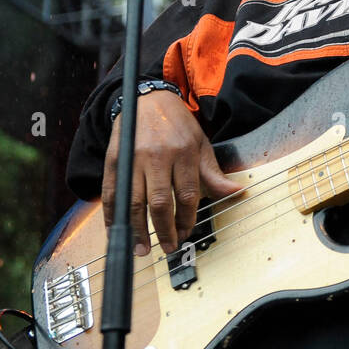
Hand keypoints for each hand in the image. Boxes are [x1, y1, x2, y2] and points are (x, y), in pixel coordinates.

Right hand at [101, 89, 242, 255]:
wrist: (147, 99)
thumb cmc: (176, 124)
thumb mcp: (200, 143)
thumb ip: (213, 173)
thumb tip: (236, 192)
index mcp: (182, 152)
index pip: (187, 195)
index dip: (187, 219)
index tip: (187, 233)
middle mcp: (156, 157)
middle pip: (159, 202)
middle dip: (164, 230)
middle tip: (169, 246)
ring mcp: (132, 159)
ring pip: (134, 202)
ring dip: (138, 230)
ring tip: (143, 248)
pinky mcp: (114, 161)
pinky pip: (112, 194)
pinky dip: (112, 217)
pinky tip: (119, 231)